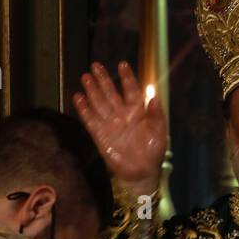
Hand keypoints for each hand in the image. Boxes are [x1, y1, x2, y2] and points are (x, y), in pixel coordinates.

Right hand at [73, 61, 166, 197]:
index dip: (127, 78)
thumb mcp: (159, 132)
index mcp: (138, 111)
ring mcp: (110, 124)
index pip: (131, 90)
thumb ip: (156, 113)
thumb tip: (153, 94)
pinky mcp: (100, 135)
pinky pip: (90, 120)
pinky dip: (84, 109)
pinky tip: (78, 97)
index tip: (122, 64)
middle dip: (103, 80)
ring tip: (85, 77)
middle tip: (95, 65)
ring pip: (99, 103)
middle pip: (111, 93)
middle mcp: (122, 114)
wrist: (142, 173)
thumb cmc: (153, 152)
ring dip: (92, 90)